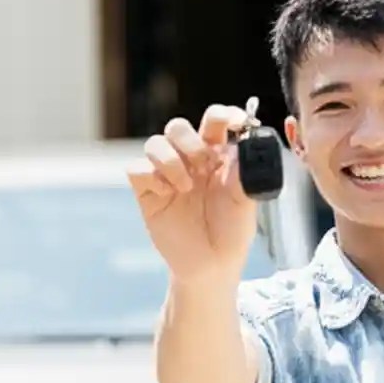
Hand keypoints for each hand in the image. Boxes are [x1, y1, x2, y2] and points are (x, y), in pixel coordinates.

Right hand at [127, 103, 255, 284]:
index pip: (214, 121)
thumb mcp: (246, 202)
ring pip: (155, 143)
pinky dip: (150, 175)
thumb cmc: (232, 234)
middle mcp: (190, 161)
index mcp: (217, 156)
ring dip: (170, 159)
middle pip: (178, 126)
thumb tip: (244, 142)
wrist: (211, 267)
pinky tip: (166, 193)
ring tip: (185, 187)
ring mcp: (166, 176)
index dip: (222, 114)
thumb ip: (245, 172)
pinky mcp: (147, 193)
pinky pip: (136, 168)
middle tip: (204, 166)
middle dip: (190, 141)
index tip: (235, 122)